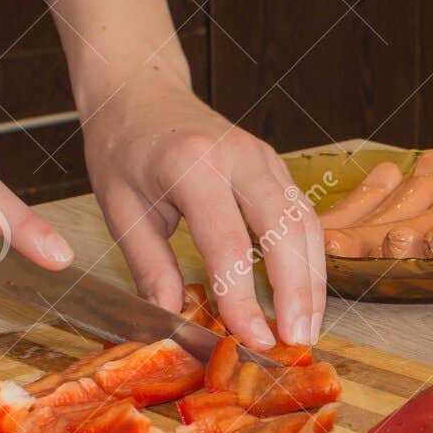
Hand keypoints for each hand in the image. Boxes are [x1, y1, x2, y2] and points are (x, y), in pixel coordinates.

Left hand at [81, 77, 325, 348]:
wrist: (140, 91)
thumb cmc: (124, 147)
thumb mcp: (120, 208)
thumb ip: (149, 265)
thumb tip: (172, 319)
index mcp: (191, 165)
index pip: (227, 242)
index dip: (242, 296)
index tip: (251, 338)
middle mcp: (238, 156)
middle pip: (284, 230)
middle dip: (296, 292)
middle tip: (296, 341)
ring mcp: (265, 158)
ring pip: (305, 223)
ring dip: (312, 280)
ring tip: (306, 329)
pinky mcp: (276, 167)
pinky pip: (304, 215)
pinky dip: (310, 259)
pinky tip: (306, 295)